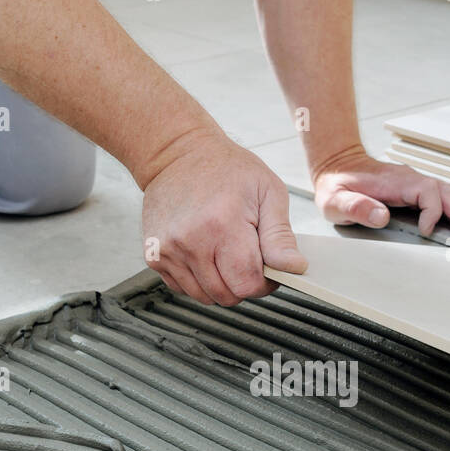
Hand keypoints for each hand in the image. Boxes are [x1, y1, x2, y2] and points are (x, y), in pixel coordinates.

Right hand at [141, 131, 306, 305]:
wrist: (178, 154)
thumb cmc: (227, 169)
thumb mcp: (268, 192)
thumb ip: (280, 236)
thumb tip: (294, 267)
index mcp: (222, 225)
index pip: (248, 284)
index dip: (264, 282)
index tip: (267, 266)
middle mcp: (190, 242)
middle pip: (227, 295)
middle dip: (243, 283)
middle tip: (246, 256)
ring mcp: (168, 251)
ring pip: (205, 297)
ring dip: (221, 283)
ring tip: (224, 252)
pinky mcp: (155, 257)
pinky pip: (185, 289)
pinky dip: (200, 280)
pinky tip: (205, 252)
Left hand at [312, 146, 449, 239]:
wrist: (336, 165)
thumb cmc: (336, 184)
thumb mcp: (335, 200)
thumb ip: (356, 207)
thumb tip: (381, 216)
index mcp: (393, 181)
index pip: (425, 191)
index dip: (431, 211)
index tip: (426, 230)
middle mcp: (408, 179)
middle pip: (444, 191)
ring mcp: (413, 183)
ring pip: (447, 193)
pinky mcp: (414, 189)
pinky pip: (441, 196)